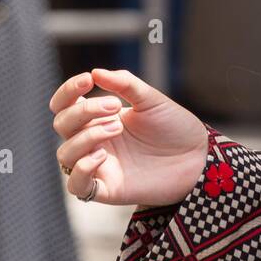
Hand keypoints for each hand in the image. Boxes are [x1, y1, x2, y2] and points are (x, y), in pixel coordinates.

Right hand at [50, 68, 209, 207]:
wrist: (198, 156)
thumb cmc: (174, 127)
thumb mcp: (151, 100)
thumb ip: (125, 85)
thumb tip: (96, 71)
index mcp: (99, 118)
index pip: (65, 105)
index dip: (68, 91)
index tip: (89, 80)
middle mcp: (94, 141)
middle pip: (62, 125)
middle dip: (83, 112)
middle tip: (115, 107)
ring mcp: (99, 165)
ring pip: (65, 154)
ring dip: (86, 137)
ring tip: (117, 127)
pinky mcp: (107, 189)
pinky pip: (77, 186)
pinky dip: (82, 169)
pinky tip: (102, 156)